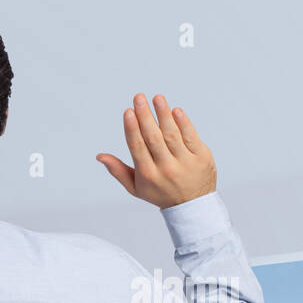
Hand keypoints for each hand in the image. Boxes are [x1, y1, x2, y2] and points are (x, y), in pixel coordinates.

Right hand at [96, 94, 216, 208]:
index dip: (132, 129)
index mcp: (147, 175)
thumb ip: (118, 171)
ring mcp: (185, 162)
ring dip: (163, 115)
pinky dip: (183, 122)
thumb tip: (100, 156)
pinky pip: (191, 137)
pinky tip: (175, 110)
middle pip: (154, 138)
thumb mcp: (136, 187)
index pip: (138, 148)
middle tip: (139, 98)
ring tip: (157, 98)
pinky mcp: (201, 157)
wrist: (193, 205)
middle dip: (145, 117)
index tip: (128, 112)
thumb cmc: (160, 192)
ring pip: (172, 135)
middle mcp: (166, 169)